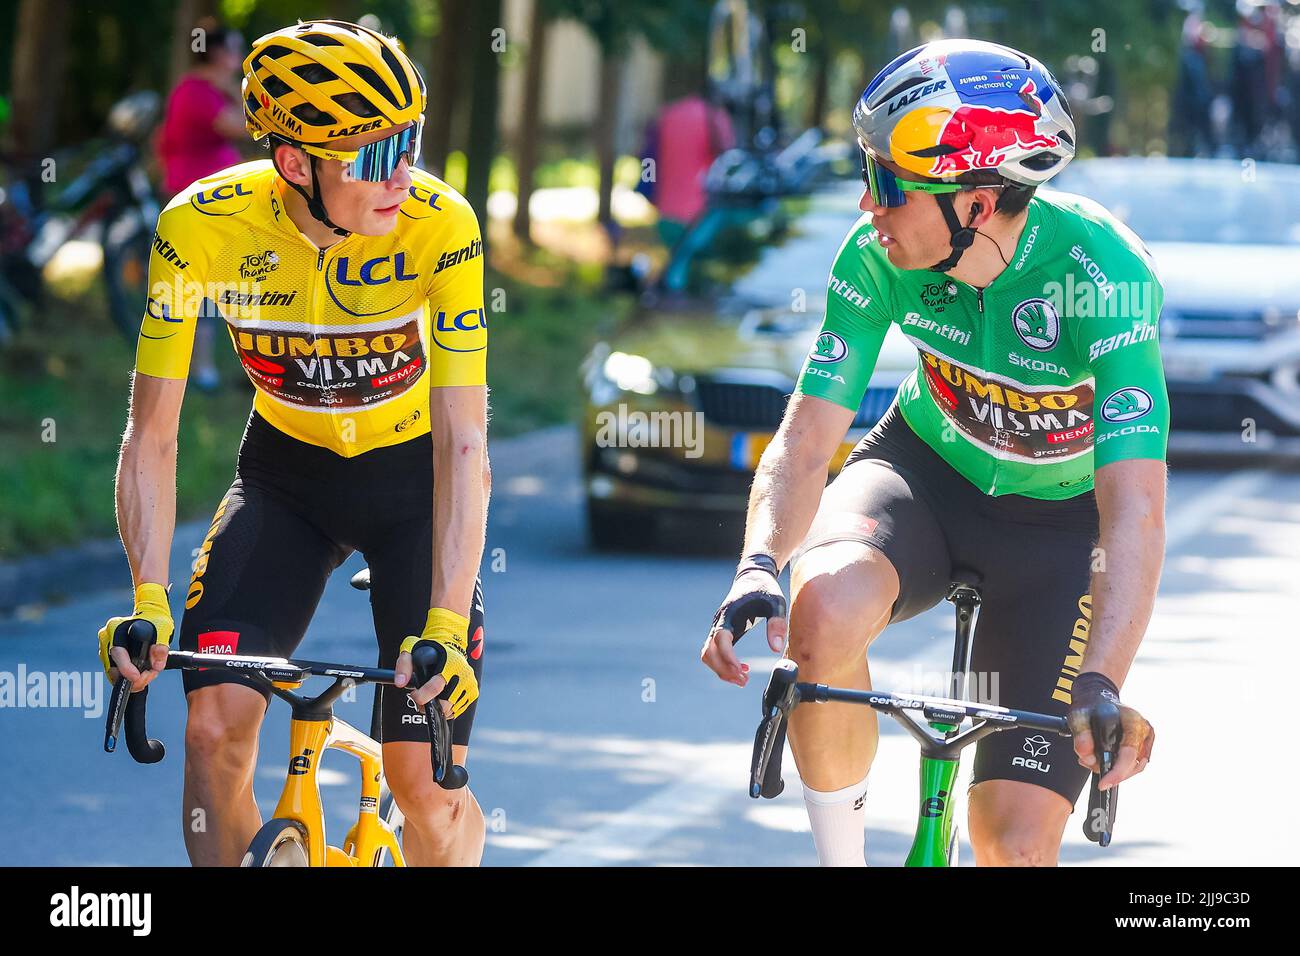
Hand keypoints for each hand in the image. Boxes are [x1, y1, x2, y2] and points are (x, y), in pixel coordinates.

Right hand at [97, 583, 172, 689]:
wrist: (151, 613)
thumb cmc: (155, 618)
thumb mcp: (163, 629)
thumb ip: (161, 647)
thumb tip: (157, 665)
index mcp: (116, 627)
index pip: (117, 652)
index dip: (126, 668)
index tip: (137, 677)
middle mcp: (107, 637)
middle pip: (113, 666)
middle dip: (132, 676)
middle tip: (148, 677)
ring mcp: (106, 646)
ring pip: (114, 671)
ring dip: (131, 678)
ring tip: (149, 674)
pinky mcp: (110, 655)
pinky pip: (116, 671)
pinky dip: (128, 676)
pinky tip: (142, 675)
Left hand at [395, 607, 478, 718]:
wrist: (451, 644)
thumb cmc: (430, 648)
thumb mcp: (412, 648)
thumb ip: (404, 665)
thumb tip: (400, 682)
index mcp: (450, 663)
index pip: (435, 687)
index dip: (421, 696)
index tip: (413, 695)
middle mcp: (463, 674)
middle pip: (444, 703)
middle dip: (428, 705)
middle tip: (420, 699)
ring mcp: (470, 683)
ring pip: (450, 709)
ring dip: (437, 708)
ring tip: (430, 697)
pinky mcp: (473, 691)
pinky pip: (457, 710)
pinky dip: (447, 709)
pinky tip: (441, 699)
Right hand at [701, 556, 787, 687]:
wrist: (753, 575)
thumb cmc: (765, 588)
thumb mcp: (776, 602)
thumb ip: (776, 623)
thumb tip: (775, 648)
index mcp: (729, 614)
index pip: (721, 640)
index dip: (729, 658)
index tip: (743, 670)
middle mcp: (720, 622)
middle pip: (709, 652)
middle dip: (723, 669)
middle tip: (744, 681)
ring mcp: (719, 627)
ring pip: (708, 654)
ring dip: (721, 670)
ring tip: (742, 679)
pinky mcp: (723, 631)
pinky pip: (715, 652)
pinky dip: (724, 664)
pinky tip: (742, 668)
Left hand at [1066, 672, 1153, 789]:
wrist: (1097, 697)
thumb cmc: (1089, 706)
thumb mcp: (1077, 716)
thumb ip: (1080, 734)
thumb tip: (1086, 755)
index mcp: (1132, 720)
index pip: (1128, 754)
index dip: (1116, 772)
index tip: (1103, 784)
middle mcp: (1144, 728)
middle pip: (1133, 764)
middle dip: (1111, 772)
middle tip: (1087, 763)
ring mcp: (1146, 737)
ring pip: (1134, 767)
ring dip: (1114, 770)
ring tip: (1091, 759)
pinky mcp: (1144, 744)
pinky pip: (1133, 763)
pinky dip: (1118, 766)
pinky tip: (1100, 760)